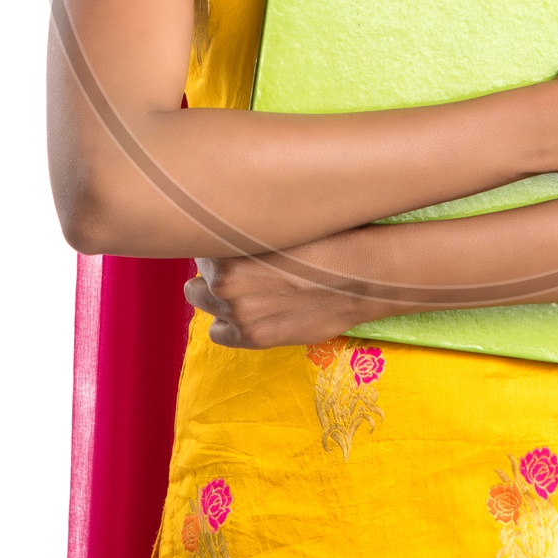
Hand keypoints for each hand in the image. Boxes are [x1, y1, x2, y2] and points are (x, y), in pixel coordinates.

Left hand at [185, 229, 393, 349]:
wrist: (360, 274)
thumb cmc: (326, 237)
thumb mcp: (280, 221)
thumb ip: (246, 226)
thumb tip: (226, 224)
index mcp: (228, 244)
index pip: (201, 244)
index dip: (218, 243)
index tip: (231, 243)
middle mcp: (224, 281)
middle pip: (197, 275)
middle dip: (213, 271)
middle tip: (241, 266)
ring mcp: (238, 312)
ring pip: (201, 302)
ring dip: (217, 296)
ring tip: (246, 289)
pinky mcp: (253, 336)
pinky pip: (218, 333)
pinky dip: (228, 324)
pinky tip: (249, 312)